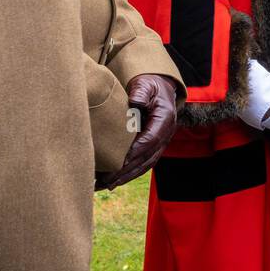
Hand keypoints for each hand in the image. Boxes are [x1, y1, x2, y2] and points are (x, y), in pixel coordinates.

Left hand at [96, 73, 179, 190]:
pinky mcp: (153, 147)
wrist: (159, 89)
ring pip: (144, 165)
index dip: (136, 152)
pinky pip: (142, 164)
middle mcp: (165, 134)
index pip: (151, 139)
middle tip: (105, 181)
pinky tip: (113, 181)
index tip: (119, 163)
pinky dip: (128, 174)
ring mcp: (160, 143)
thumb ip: (141, 92)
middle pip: (147, 158)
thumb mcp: (146, 84)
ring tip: (104, 185)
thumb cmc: (149, 86)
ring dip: (125, 177)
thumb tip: (135, 102)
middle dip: (126, 171)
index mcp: (165, 119)